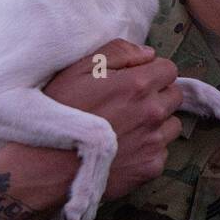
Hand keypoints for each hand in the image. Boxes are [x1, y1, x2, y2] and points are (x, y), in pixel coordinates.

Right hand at [42, 39, 184, 201]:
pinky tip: (124, 150)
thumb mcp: (78, 69)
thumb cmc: (57, 112)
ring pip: (172, 125)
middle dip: (158, 96)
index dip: (153, 72)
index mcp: (138, 85)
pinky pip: (162, 152)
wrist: (46, 166)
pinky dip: (148, 150)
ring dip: (157, 124)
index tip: (136, 80)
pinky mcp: (151, 167)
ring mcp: (154, 142)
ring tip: (127, 128)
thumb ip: (117, 52)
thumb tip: (148, 53)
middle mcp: (153, 112)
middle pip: (174, 96)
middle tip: (130, 104)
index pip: (169, 70)